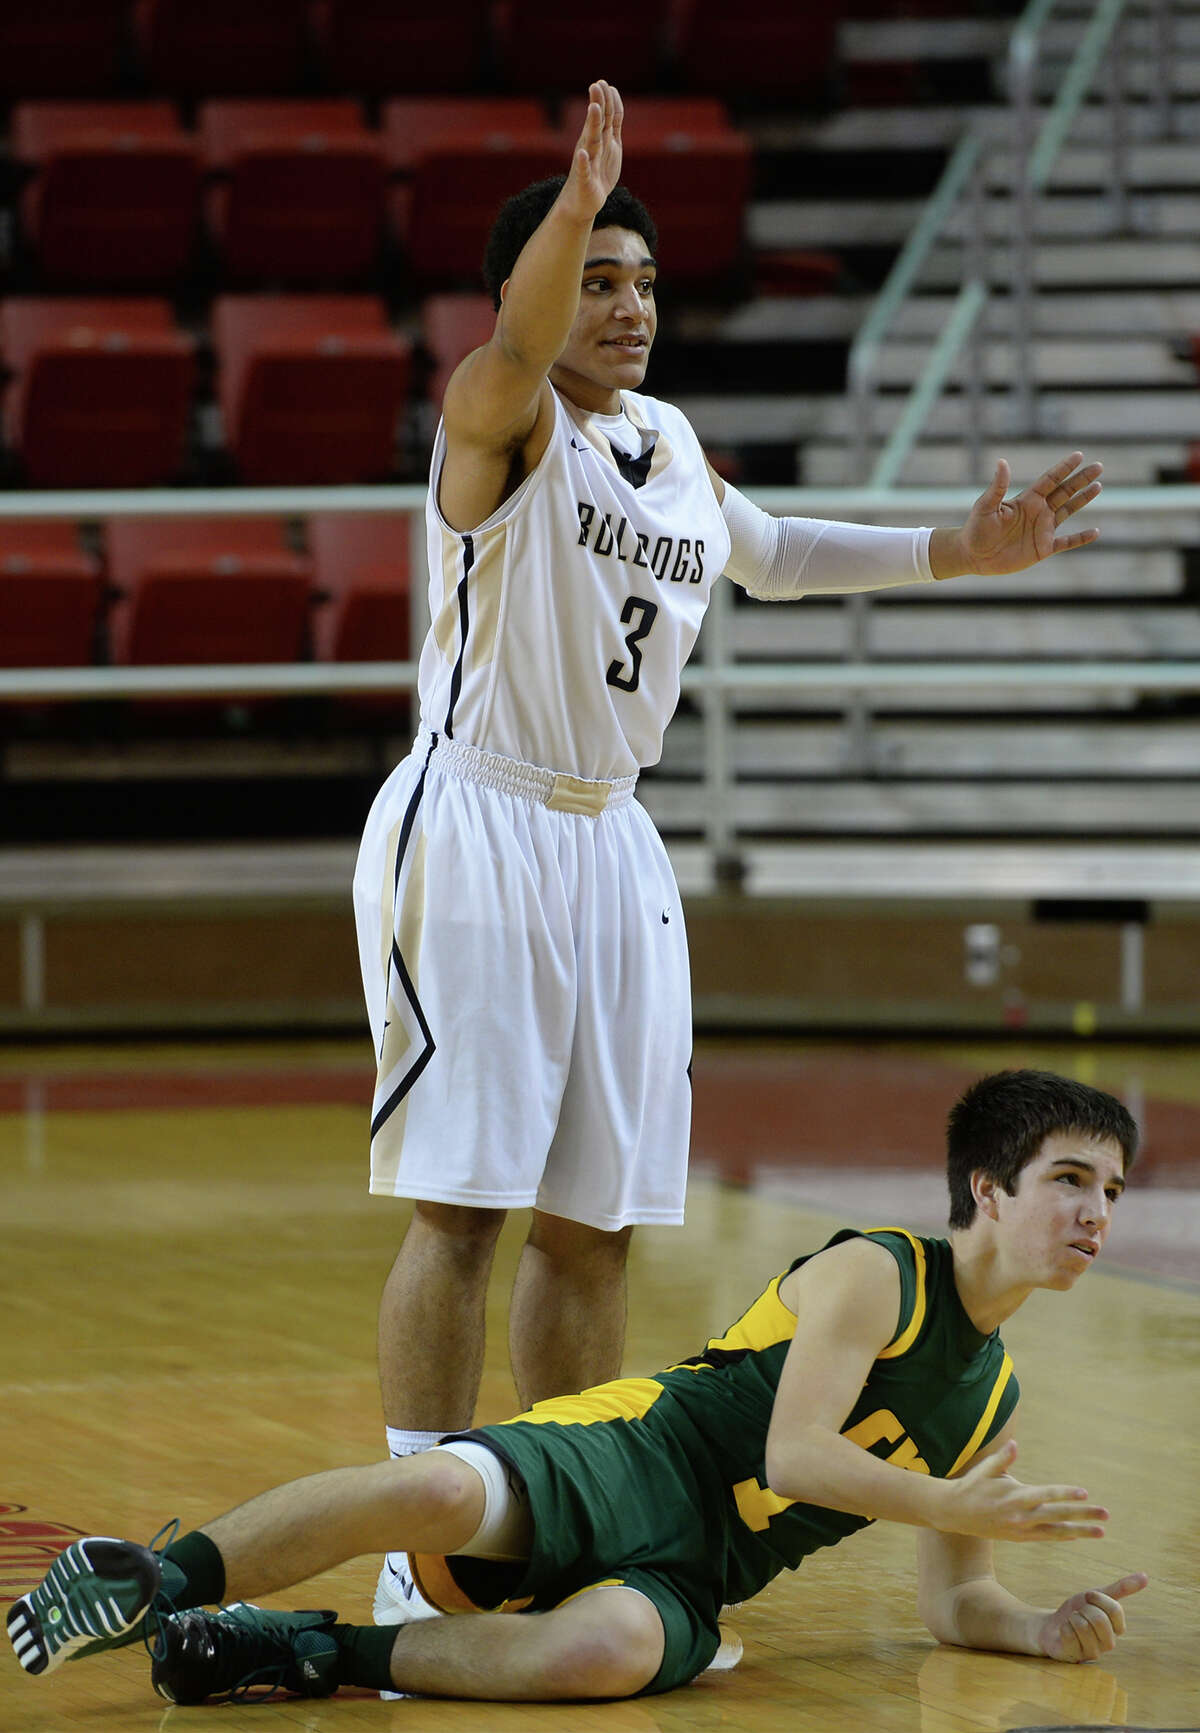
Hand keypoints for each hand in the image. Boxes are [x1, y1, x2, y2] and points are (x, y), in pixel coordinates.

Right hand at [560, 80, 623, 223]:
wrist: (583, 201)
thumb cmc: (596, 172)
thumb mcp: (609, 145)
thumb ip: (612, 123)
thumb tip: (612, 98)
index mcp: (599, 138)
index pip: (605, 116)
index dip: (607, 100)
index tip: (603, 82)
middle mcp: (591, 147)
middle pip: (597, 123)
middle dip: (598, 105)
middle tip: (596, 85)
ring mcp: (588, 162)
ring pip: (592, 141)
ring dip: (592, 125)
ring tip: (594, 108)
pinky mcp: (585, 180)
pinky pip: (584, 170)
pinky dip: (583, 162)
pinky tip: (582, 154)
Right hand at [938, 1439, 1109, 1541]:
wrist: (954, 1513)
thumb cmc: (972, 1485)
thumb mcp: (985, 1469)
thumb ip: (1002, 1458)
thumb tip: (1014, 1444)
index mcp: (1013, 1497)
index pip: (1045, 1495)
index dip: (1065, 1494)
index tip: (1084, 1493)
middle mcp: (1020, 1516)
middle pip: (1058, 1516)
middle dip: (1083, 1515)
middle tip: (1106, 1515)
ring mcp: (1021, 1529)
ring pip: (1056, 1532)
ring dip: (1080, 1531)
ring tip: (1101, 1532)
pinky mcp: (1019, 1537)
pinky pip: (1046, 1537)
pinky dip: (1063, 1536)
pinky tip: (1078, 1535)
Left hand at [951, 451, 1102, 575]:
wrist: (973, 555)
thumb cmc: (976, 529)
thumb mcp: (985, 506)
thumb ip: (997, 486)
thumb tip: (1002, 462)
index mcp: (1026, 500)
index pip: (1050, 480)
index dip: (1064, 468)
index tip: (1079, 455)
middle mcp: (1038, 512)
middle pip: (1064, 491)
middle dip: (1081, 479)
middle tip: (1099, 466)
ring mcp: (1042, 530)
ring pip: (1068, 511)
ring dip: (1083, 499)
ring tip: (1098, 486)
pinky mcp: (1043, 549)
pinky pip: (1066, 543)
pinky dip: (1081, 538)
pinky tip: (1096, 532)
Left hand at [1038, 1573, 1147, 1661]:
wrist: (1052, 1625)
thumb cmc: (1078, 1611)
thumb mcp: (1097, 1596)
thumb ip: (1121, 1588)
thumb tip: (1146, 1576)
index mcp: (1116, 1629)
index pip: (1116, 1610)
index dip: (1098, 1598)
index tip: (1088, 1597)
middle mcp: (1108, 1643)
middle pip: (1099, 1619)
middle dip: (1084, 1609)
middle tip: (1079, 1612)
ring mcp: (1092, 1652)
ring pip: (1083, 1625)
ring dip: (1073, 1617)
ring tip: (1072, 1622)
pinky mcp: (1075, 1656)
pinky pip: (1069, 1633)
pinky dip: (1063, 1626)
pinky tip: (1064, 1631)